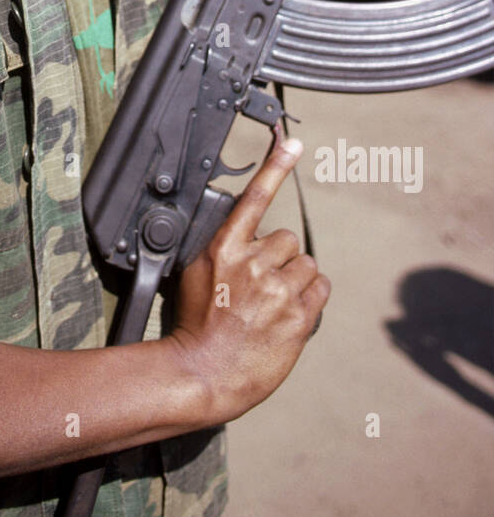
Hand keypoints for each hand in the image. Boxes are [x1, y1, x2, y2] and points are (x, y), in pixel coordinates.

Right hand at [167, 136, 329, 424]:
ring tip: (274, 305)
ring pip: (307, 264)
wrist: (204, 373)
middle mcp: (252, 264)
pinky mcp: (298, 315)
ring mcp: (277, 290)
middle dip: (280, 259)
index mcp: (223, 249)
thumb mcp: (197, 276)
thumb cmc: (196, 327)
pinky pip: (320, 289)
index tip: (293, 142)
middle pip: (287, 239)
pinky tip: (291, 314)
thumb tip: (247, 235)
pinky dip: (311, 299)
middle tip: (261, 287)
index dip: (275, 167)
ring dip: (296, 280)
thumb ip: (223, 250)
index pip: (254, 198)